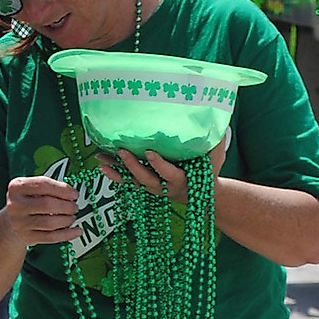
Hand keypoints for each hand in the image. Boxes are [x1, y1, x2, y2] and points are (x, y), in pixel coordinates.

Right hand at [3, 175, 80, 247]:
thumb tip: (71, 194)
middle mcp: (15, 205)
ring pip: (50, 223)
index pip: (43, 185)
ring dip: (67, 220)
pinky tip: (77, 231)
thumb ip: (48, 188)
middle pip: (47, 205)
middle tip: (74, 207)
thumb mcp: (30, 189)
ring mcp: (19, 223)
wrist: (10, 223)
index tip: (74, 194)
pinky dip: (67, 234)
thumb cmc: (26, 202)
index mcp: (16, 187)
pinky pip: (51, 237)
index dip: (62, 189)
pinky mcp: (26, 237)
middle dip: (67, 206)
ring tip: (72, 217)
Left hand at [96, 132, 227, 203]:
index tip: (150, 152)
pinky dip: (114, 174)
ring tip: (101, 158)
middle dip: (133, 166)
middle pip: (146, 180)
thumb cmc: (209, 172)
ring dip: (116, 170)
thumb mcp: (216, 159)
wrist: (201, 195)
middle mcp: (164, 186)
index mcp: (181, 180)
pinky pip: (126, 181)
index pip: (169, 174)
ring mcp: (152, 187)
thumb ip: (215, 143)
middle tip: (121, 151)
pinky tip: (101, 164)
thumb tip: (217, 123)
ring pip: (132, 181)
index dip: (159, 165)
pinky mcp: (144, 184)